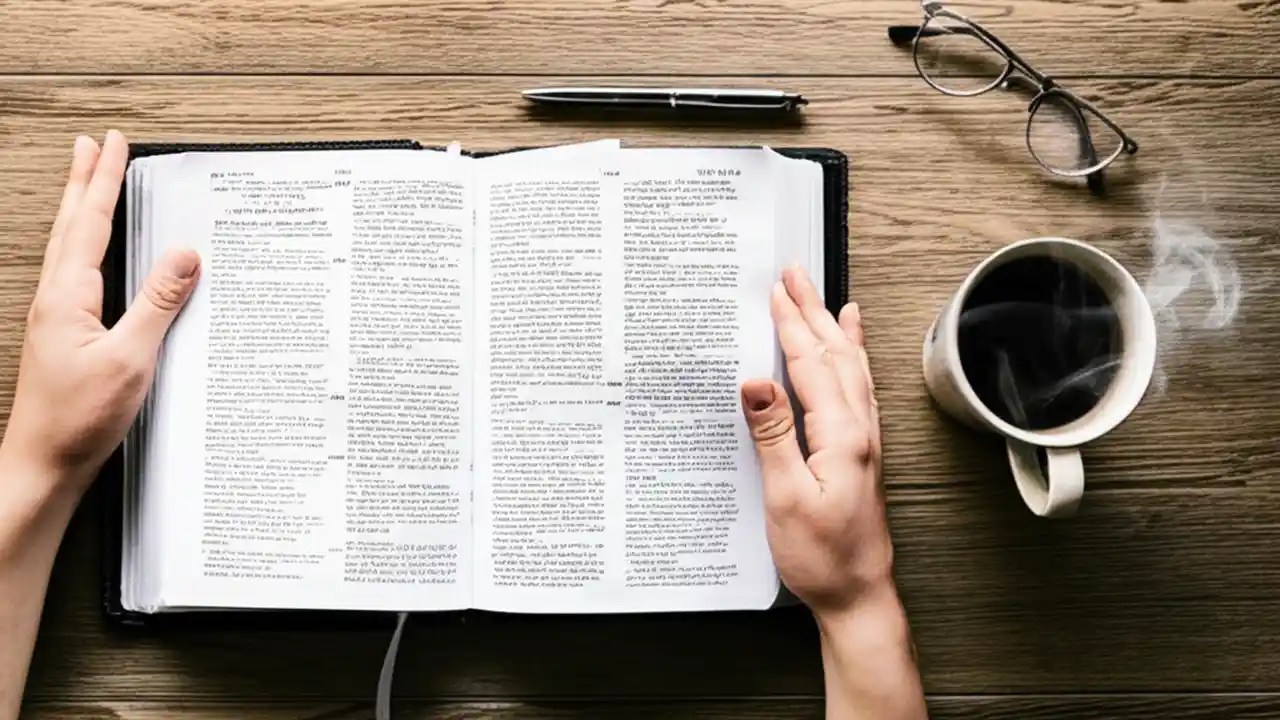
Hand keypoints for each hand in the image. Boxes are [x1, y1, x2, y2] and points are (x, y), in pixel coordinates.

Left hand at [1, 131, 200, 498]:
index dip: (103, 182)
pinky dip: (84, 245)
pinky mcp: (62, 336)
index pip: (89, 224)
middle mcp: (55, 300)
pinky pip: (75, 274)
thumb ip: (159, 303)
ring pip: (69, 247)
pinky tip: (92, 252)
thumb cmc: (80, 419)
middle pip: (70, 225)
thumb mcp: (131, 358)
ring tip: (86, 181)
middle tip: (90, 145)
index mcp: (67, 297)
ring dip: (79, 208)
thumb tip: (185, 255)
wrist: (43, 462)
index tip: (112, 145)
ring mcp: (55, 318)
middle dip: (82, 181)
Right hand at [740, 267, 892, 620]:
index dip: (792, 326)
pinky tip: (852, 355)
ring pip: (851, 370)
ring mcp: (865, 442)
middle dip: (814, 312)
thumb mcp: (786, 497)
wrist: (858, 596)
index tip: (776, 291)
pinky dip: (854, 361)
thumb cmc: (822, 556)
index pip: (813, 366)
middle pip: (836, 356)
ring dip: (835, 331)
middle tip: (796, 275)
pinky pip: (859, 391)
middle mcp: (860, 431)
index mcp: (842, 435)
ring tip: (828, 299)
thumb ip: (773, 435)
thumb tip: (756, 381)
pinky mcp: (861, 455)